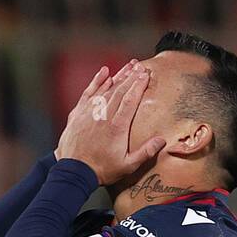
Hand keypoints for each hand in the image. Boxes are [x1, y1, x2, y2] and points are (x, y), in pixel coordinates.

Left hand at [55, 62, 165, 186]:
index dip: (139, 85)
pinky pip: (89, 92)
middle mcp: (104, 114)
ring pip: (106, 88)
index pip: (131, 99)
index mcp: (118, 126)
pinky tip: (104, 72)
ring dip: (118, 75)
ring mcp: (90, 111)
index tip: (146, 75)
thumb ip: (145, 153)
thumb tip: (162, 141)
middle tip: (140, 66)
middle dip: (132, 76)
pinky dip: (97, 81)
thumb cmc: (101, 170)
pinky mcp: (79, 112)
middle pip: (120, 90)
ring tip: (128, 65)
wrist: (74, 171)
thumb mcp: (127, 166)